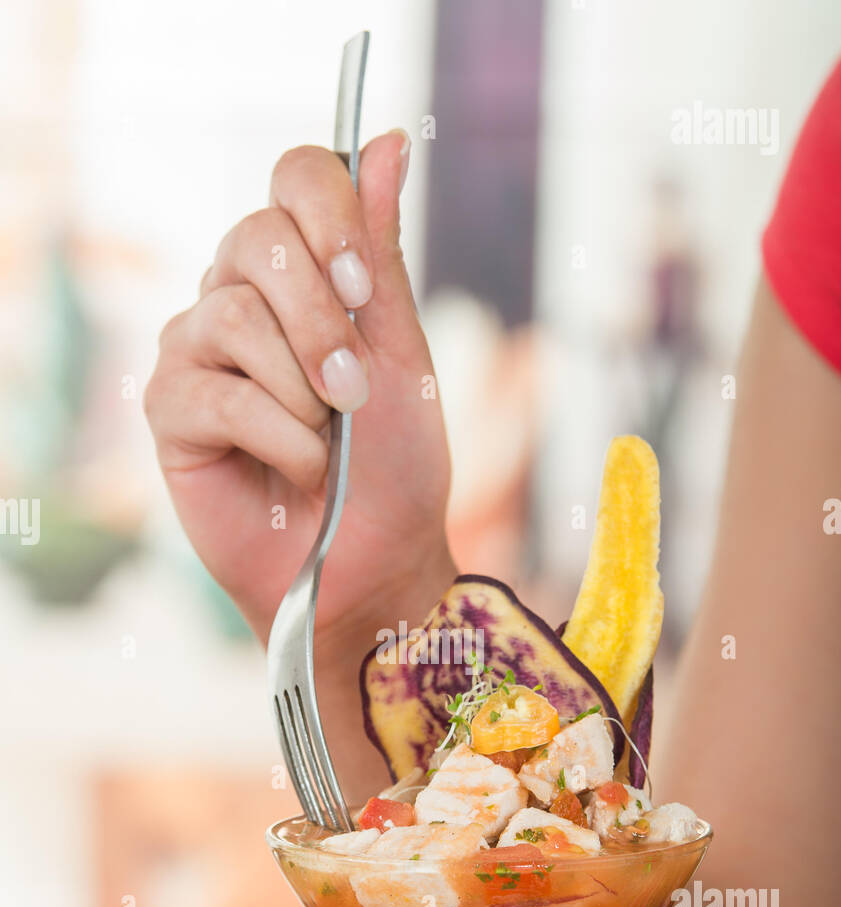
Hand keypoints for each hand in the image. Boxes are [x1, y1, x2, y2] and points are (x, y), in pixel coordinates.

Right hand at [145, 130, 453, 653]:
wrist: (373, 561)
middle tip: (353, 391)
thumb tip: (384, 140)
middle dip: (321, 320)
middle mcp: (239, 293)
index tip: (361, 286)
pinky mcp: (170, 410)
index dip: (328, 213)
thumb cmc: (393, 464)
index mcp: (302, 268)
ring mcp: (196, 348)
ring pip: (236, 316)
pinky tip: (295, 470)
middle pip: (257, 238)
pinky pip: (220, 393)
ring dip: (305, 391)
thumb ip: (379, 254)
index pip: (295, 177)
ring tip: (328, 444)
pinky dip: (278, 437)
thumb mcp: (400, 351)